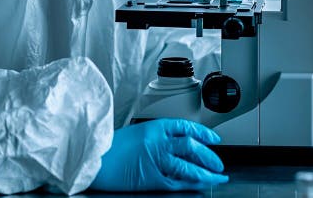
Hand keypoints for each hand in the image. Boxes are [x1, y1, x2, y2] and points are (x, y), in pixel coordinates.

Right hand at [90, 118, 228, 191]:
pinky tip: (201, 184)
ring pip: (190, 165)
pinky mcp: (152, 178)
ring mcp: (157, 160)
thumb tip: (173, 145)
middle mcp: (159, 142)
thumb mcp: (135, 133)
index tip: (213, 138)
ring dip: (207, 172)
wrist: (93, 160)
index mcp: (154, 127)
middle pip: (192, 146)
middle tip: (218, 162)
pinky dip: (192, 183)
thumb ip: (155, 137)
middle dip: (209, 155)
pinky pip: (178, 182)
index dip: (203, 133)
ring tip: (217, 176)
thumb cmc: (109, 147)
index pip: (186, 127)